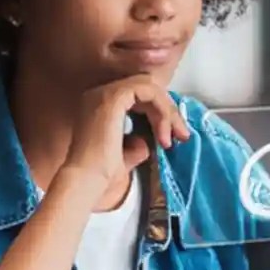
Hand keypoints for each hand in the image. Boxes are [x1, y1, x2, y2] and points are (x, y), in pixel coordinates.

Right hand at [62, 74, 190, 188]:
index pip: (138, 97)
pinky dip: (162, 109)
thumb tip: (148, 142)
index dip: (160, 113)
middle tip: (182, 135)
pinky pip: (148, 90)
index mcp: (99, 105)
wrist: (87, 181)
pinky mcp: (112, 97)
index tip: (174, 137)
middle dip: (169, 110)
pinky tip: (164, 132)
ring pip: (150, 87)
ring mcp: (104, 93)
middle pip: (146, 89)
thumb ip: (137, 145)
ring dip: (167, 111)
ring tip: (175, 137)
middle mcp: (99, 94)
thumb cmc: (101, 176)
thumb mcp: (126, 156)